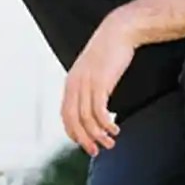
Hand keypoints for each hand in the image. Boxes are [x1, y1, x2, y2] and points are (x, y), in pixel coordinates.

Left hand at [61, 14, 136, 155]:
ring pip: (87, 119)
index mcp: (70, 84)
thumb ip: (89, 88)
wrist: (118, 32)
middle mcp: (74, 85)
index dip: (74, 133)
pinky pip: (100, 111)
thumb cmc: (108, 53)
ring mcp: (86, 84)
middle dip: (84, 140)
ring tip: (111, 143)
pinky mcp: (100, 82)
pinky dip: (106, 124)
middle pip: (74, 121)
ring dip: (99, 135)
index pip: (66, 116)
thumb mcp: (93, 72)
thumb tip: (94, 108)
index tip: (85, 144)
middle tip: (97, 151)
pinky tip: (115, 128)